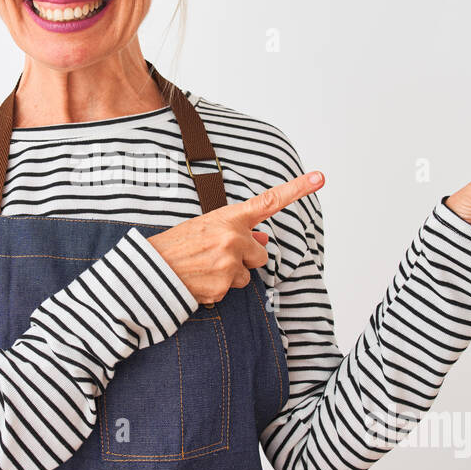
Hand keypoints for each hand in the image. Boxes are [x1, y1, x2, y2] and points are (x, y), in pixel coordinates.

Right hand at [148, 172, 325, 305]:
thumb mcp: (204, 227)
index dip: (297, 189)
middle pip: (261, 255)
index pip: (268, 201)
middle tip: (217, 257)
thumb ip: (235, 231)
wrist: (150, 270)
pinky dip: (217, 289)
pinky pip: (230, 292)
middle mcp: (233, 239)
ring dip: (231, 275)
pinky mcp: (223, 288)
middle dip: (245, 259)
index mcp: (228, 218)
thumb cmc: (175, 245)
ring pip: (246, 276)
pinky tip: (199, 281)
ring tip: (204, 269)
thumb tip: (262, 241)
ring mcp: (230, 265)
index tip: (320, 177)